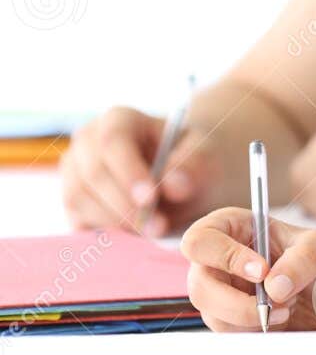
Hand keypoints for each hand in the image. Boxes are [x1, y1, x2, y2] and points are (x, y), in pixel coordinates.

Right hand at [61, 107, 221, 236]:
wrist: (181, 180)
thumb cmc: (191, 163)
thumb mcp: (204, 158)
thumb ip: (192, 167)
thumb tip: (174, 184)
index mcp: (120, 119)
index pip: (113, 142)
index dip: (128, 172)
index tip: (151, 199)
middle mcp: (88, 142)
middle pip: (92, 174)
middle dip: (126, 205)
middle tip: (159, 226)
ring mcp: (74, 172)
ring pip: (78, 200)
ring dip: (116, 222)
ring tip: (154, 229)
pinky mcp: (72, 202)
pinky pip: (76, 221)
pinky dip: (104, 233)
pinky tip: (135, 235)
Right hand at [181, 207, 315, 332]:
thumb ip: (303, 260)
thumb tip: (273, 287)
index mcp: (234, 227)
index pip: (201, 240)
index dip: (224, 257)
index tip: (262, 271)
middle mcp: (220, 259)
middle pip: (200, 285)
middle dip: (237, 303)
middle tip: (275, 305)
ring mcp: (220, 290)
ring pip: (212, 313)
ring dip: (251, 318)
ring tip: (287, 305)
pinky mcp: (228, 316)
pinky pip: (227, 331)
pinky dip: (254, 329)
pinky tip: (279, 318)